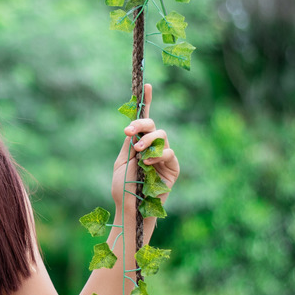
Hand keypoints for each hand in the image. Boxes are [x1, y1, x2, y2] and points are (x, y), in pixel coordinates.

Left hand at [112, 84, 179, 207]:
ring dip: (148, 140)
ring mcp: (163, 157)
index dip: (147, 102)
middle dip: (141, 124)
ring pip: (162, 136)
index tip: (146, 86)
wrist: (130, 208)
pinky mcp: (172, 168)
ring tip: (138, 152)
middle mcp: (152, 148)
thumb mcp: (122, 162)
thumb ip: (130, 144)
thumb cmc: (123, 188)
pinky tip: (147, 163)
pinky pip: (168, 153)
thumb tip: (135, 126)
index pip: (144, 122)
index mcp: (138, 145)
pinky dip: (157, 155)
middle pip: (153, 125)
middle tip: (129, 132)